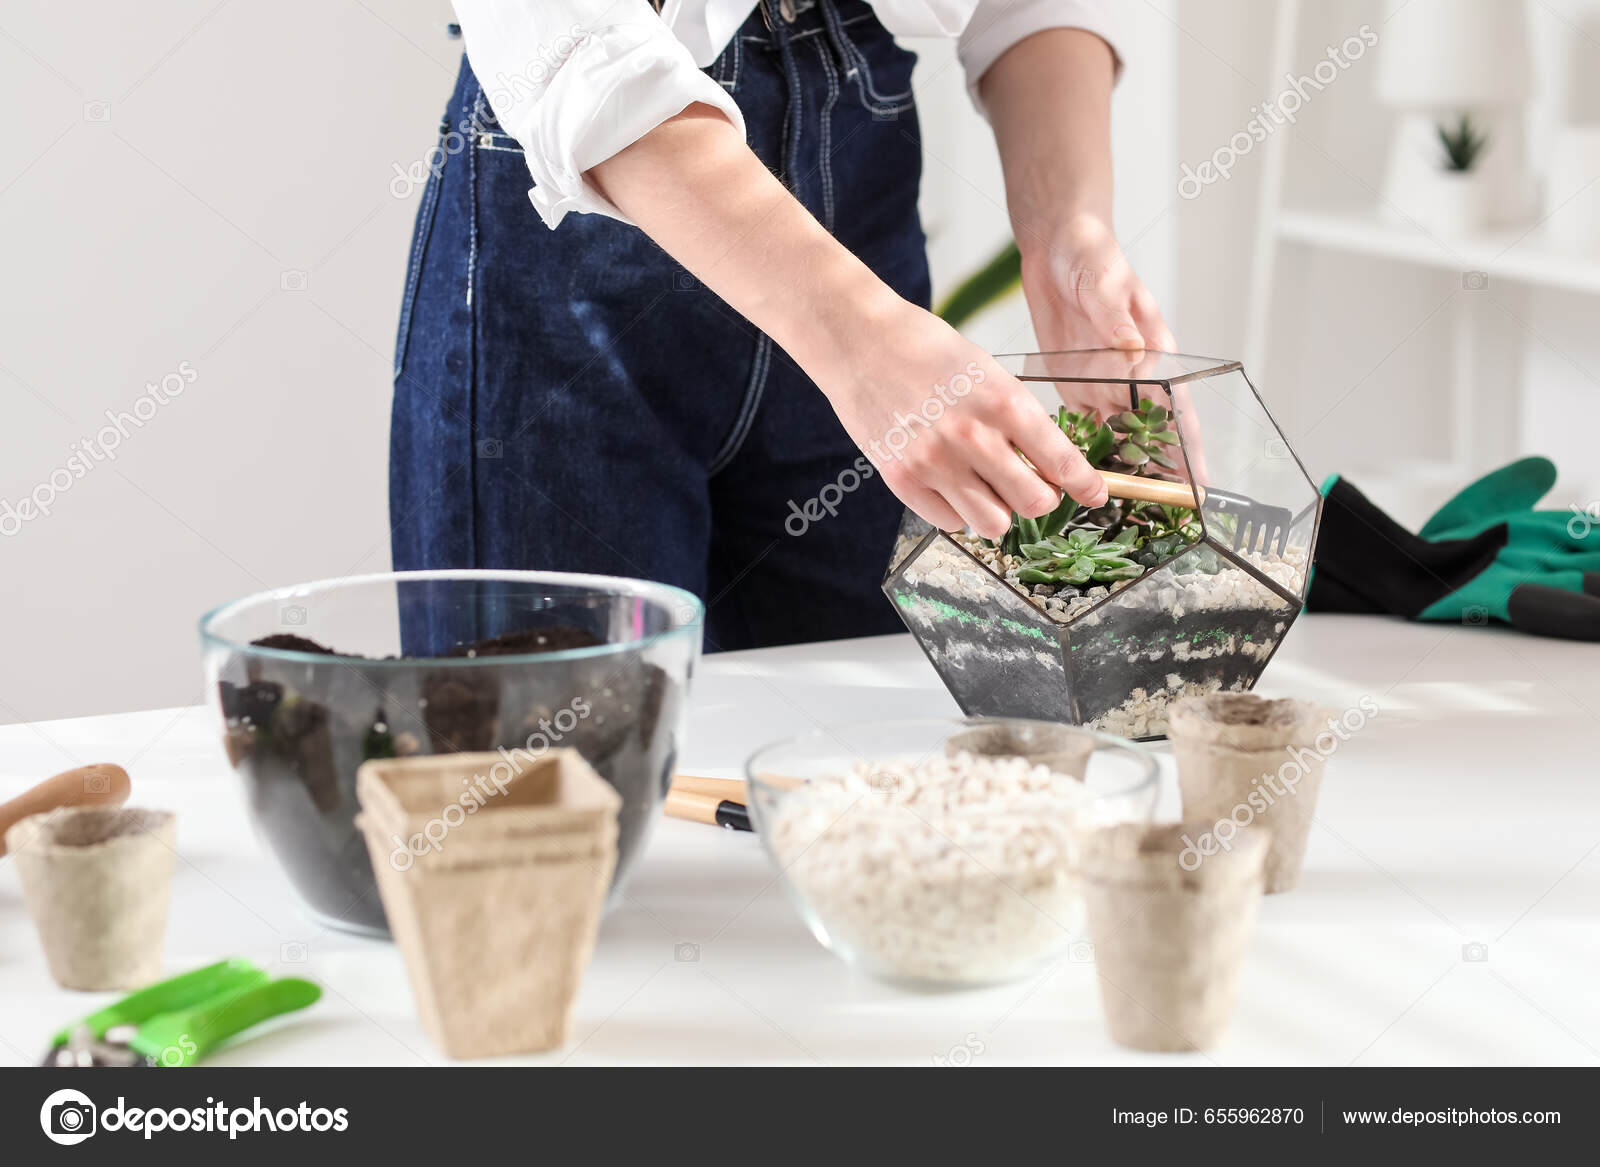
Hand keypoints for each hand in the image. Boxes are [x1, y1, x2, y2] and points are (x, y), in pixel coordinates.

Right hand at [815, 301, 1108, 539]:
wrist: (859, 341)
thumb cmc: (925, 348)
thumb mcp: (986, 372)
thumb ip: (1016, 418)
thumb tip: (1046, 465)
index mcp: (1003, 402)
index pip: (1062, 461)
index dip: (1086, 485)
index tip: (1096, 496)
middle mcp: (973, 438)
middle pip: (1034, 502)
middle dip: (1041, 498)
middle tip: (1031, 485)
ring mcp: (935, 463)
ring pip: (994, 524)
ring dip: (999, 511)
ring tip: (986, 486)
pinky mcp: (903, 479)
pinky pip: (950, 522)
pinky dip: (958, 511)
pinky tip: (950, 484)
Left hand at [1018, 219, 1207, 484]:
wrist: (1058, 244)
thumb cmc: (1091, 253)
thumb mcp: (1104, 280)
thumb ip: (1116, 317)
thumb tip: (1132, 351)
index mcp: (1153, 351)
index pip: (1176, 407)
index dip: (1187, 447)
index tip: (1196, 482)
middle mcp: (1133, 374)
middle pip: (1151, 433)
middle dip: (1158, 472)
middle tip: (1160, 512)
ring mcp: (1104, 381)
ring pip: (1119, 436)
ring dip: (1122, 468)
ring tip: (1124, 507)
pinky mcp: (1076, 382)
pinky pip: (1083, 424)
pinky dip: (1084, 451)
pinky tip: (1081, 478)